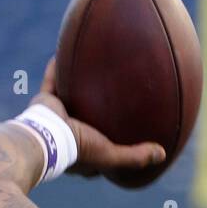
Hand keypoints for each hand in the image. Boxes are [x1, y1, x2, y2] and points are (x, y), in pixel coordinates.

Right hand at [30, 58, 165, 178]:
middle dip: (95, 109)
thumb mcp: (111, 155)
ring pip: (70, 97)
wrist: (44, 139)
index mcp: (81, 149)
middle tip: (109, 98)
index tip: (125, 134)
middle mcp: (67, 132)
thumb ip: (135, 156)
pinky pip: (52, 78)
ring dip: (78, 87)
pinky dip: (57, 67)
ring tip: (92, 72)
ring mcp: (55, 116)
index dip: (111, 142)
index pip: (99, 147)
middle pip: (85, 117)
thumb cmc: (78, 150)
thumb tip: (162, 154)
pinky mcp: (44, 101)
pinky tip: (65, 51)